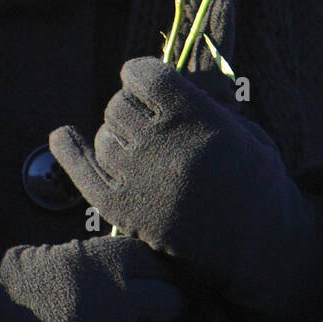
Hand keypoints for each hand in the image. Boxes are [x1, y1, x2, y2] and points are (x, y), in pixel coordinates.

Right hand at [0, 235, 183, 321]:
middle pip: (171, 302)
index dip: (157, 278)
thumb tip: (146, 274)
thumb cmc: (16, 287)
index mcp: (110, 259)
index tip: (149, 285)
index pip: (160, 266)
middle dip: (163, 309)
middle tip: (148, 315)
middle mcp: (120, 296)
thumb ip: (107, 263)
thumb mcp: (65, 256)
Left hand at [48, 47, 317, 321]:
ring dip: (115, 136)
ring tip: (137, 147)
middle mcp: (162, 145)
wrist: (260, 249)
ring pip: (103, 139)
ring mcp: (139, 179)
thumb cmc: (260, 185)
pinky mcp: (124, 211)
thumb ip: (205, 106)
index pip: (144, 75)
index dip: (139, 72)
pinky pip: (83, 173)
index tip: (143, 78)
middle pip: (119, 106)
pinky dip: (69, 151)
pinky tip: (62, 135)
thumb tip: (165, 86)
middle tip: (144, 118)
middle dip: (129, 107)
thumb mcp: (246, 132)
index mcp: (197, 119)